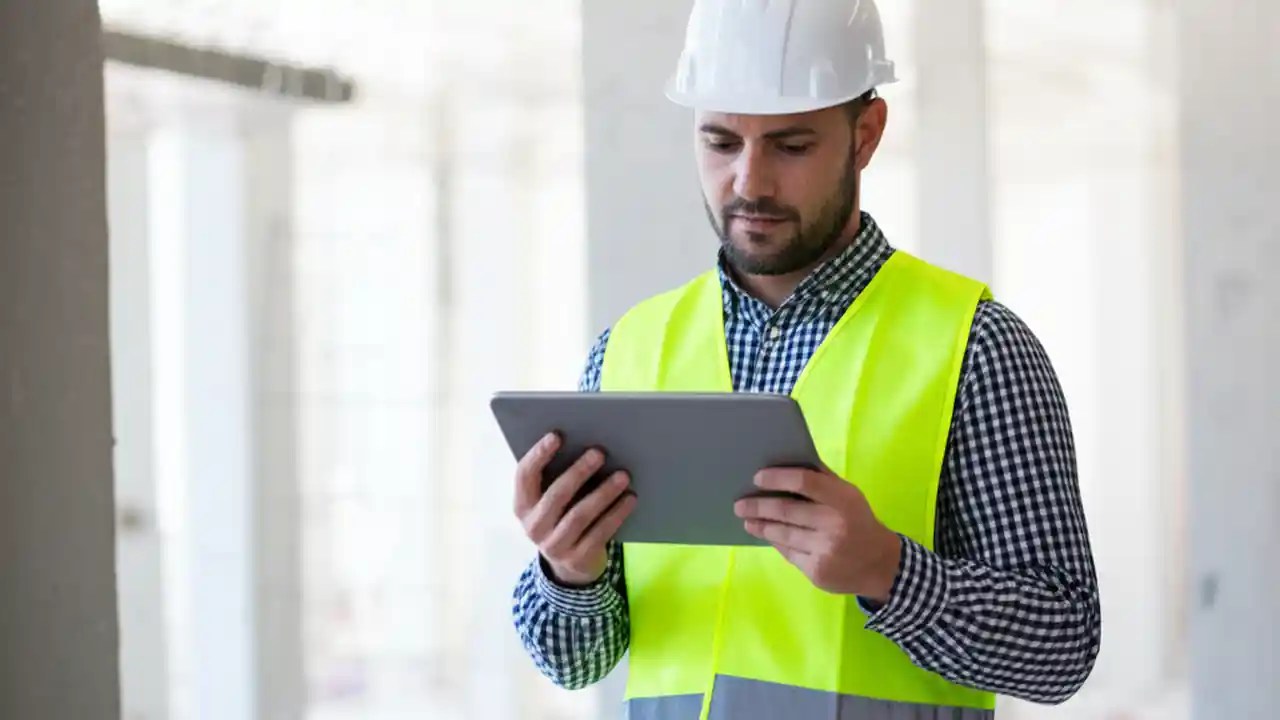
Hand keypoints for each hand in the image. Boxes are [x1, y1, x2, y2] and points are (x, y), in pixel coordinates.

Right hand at [513, 433, 636, 586]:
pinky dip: (617, 513)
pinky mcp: (578, 559)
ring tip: (623, 475)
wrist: (571, 566)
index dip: (539, 454)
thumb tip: (586, 444)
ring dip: (603, 493)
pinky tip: (630, 498)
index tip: (557, 435)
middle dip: (579, 472)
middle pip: (556, 495)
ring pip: (580, 515)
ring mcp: (555, 546)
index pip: (525, 476)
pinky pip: (600, 533)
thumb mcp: (553, 502)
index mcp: (523, 506)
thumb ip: (559, 477)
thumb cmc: (564, 517)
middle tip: (599, 452)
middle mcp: (534, 527)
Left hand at [734, 467, 902, 601]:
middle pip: (785, 510)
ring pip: (782, 534)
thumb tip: (785, 462)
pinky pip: (788, 553)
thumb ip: (822, 480)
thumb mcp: (849, 496)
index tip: (757, 477)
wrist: (880, 564)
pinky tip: (767, 535)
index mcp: (843, 500)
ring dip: (760, 525)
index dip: (777, 477)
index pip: (804, 481)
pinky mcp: (816, 571)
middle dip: (757, 506)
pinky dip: (775, 542)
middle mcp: (834, 525)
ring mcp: (825, 550)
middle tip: (739, 504)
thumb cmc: (858, 521)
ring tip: (747, 519)